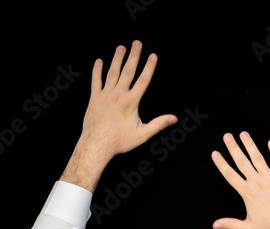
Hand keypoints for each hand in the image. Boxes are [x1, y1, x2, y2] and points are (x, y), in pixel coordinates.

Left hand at [61, 41, 175, 190]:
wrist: (96, 144)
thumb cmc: (120, 141)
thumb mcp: (142, 134)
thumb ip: (158, 124)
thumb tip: (174, 118)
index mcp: (131, 102)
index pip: (143, 80)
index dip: (149, 67)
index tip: (153, 55)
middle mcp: (118, 95)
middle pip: (128, 71)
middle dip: (134, 56)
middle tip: (137, 43)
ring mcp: (105, 95)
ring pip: (112, 73)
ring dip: (117, 59)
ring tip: (121, 47)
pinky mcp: (94, 98)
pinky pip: (96, 80)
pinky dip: (97, 70)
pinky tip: (99, 61)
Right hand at [211, 132, 269, 228]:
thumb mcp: (249, 228)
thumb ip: (231, 225)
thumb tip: (215, 225)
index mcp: (247, 192)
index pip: (230, 175)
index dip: (221, 164)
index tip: (215, 153)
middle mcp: (257, 182)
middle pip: (242, 161)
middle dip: (233, 147)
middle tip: (227, 136)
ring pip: (258, 158)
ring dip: (250, 145)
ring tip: (243, 133)